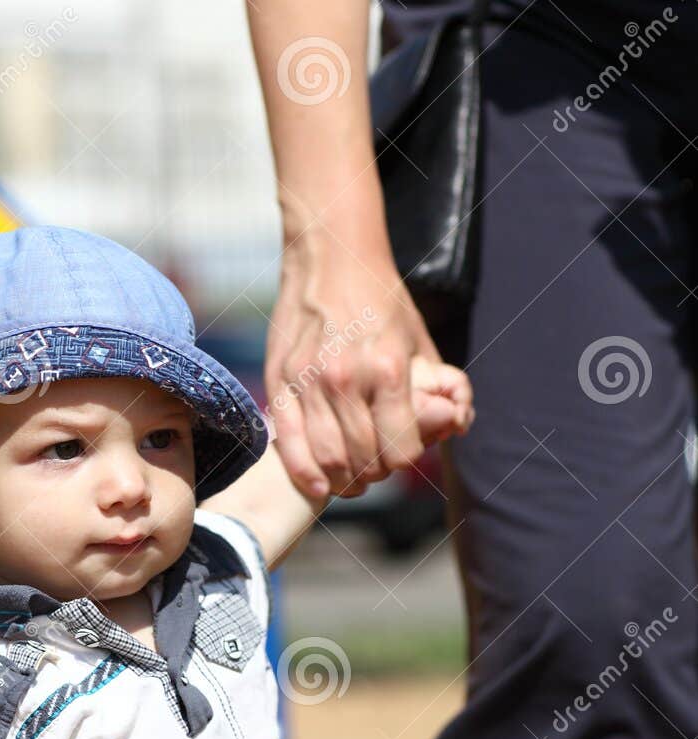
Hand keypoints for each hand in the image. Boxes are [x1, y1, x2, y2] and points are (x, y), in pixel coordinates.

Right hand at [265, 240, 473, 496]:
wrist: (331, 255)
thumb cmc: (381, 300)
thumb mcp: (420, 339)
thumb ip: (443, 386)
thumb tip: (458, 425)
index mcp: (388, 369)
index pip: (401, 450)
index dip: (405, 459)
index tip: (401, 451)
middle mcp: (346, 379)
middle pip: (364, 460)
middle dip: (375, 473)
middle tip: (375, 467)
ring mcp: (309, 382)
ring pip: (329, 459)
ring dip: (344, 480)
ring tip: (351, 478)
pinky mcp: (281, 381)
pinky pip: (290, 445)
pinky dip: (306, 473)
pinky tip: (320, 482)